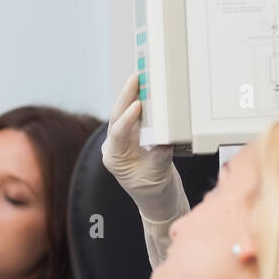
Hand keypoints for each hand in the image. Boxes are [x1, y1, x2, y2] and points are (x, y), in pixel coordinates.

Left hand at [102, 72, 178, 221]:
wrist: (159, 202)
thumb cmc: (155, 194)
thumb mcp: (158, 175)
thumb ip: (159, 156)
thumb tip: (165, 137)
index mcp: (114, 158)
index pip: (118, 133)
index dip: (127, 118)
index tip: (137, 105)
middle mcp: (115, 146)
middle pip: (118, 116)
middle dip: (127, 95)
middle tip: (137, 76)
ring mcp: (124, 140)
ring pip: (126, 112)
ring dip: (135, 94)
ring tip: (143, 76)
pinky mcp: (136, 136)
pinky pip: (138, 115)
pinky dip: (144, 102)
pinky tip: (151, 88)